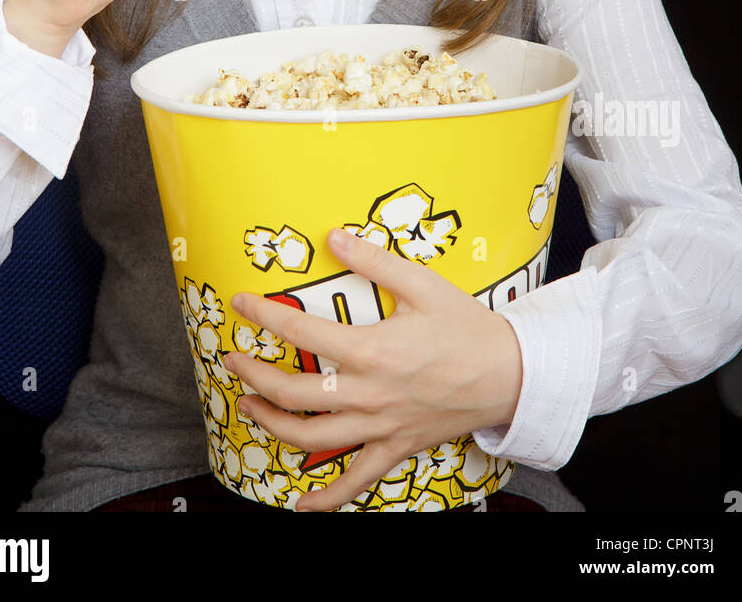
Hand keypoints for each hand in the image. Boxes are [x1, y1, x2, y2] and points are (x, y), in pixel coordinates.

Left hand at [223, 226, 523, 511]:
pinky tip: (303, 505)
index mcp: (371, 349)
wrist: (509, 374)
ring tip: (248, 406)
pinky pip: (356, 481)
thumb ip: (373, 260)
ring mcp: (380, 426)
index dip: (264, 316)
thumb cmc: (465, 326)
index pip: (302, 331)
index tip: (241, 304)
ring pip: (312, 437)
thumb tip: (333, 236)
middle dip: (254, 376)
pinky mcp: (395, 448)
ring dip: (273, 424)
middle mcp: (369, 393)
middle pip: (294, 391)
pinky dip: (327, 499)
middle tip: (232, 360)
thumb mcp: (421, 283)